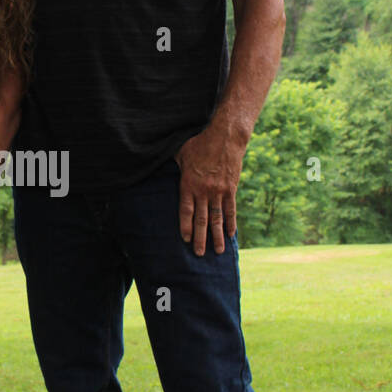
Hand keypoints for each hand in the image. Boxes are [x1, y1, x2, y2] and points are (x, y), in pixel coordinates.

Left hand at [174, 126, 245, 255]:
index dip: (186, 226)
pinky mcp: (231, 189)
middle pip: (202, 219)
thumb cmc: (200, 143)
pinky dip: (231, 223)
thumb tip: (160, 164)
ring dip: (217, 236)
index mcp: (189, 184)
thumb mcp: (181, 153)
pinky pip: (231, 209)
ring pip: (217, 218)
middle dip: (200, 238)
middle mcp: (204, 191)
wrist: (225, 137)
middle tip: (199, 254)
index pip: (186, 210)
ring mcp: (219, 191)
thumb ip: (174, 165)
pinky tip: (231, 234)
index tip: (186, 239)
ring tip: (219, 252)